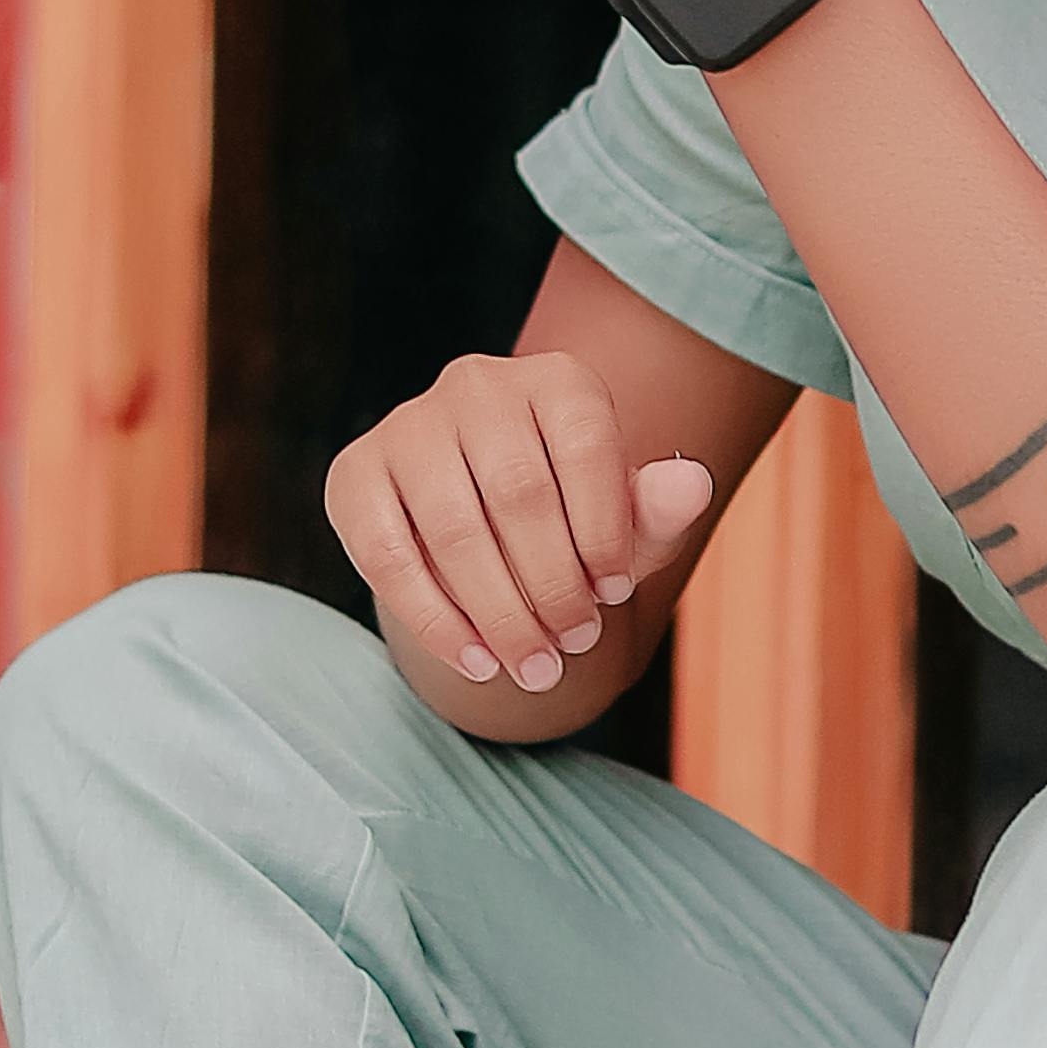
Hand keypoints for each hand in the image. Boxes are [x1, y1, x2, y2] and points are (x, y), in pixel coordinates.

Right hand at [325, 347, 715, 693]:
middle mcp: (478, 384)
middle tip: (575, 646)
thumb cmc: (573, 521)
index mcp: (556, 379)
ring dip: (498, 613)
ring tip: (534, 667)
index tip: (618, 593)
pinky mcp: (354, 474)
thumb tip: (692, 485)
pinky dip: (434, 619)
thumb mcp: (627, 521)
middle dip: (552, 585)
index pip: (586, 447)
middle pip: (518, 494)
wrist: (488, 526)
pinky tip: (474, 661)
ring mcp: (408, 424)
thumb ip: (660, 509)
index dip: (605, 530)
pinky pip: (387, 555)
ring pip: (453, 530)